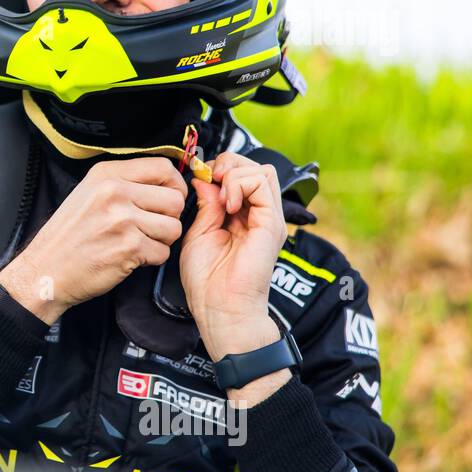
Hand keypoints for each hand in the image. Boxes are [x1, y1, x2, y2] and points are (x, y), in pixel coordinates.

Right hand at [0, 157, 187, 324]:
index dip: (175, 184)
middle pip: (175, 199)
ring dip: (162, 240)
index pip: (163, 167)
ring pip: (174, 227)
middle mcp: (115, 192)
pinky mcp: (129, 247)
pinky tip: (130, 257)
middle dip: (170, 217)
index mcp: (106, 175)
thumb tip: (165, 181)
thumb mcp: (88, 193)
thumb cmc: (67, 237)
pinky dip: (151, 259)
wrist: (46, 270)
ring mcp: (123, 220)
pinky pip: (163, 252)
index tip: (171, 196)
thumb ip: (123, 182)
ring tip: (139, 242)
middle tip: (152, 226)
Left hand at [180, 152, 287, 361]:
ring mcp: (268, 218)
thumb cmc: (207, 280)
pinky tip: (227, 205)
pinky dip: (240, 185)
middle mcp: (258, 215)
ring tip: (220, 199)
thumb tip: (203, 178)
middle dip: (227, 165)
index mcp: (241, 216)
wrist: (219, 307)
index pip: (239, 174)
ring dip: (234, 174)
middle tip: (210, 182)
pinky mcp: (272, 223)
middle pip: (254, 166)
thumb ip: (206, 204)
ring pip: (262, 170)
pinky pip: (262, 183)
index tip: (199, 181)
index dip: (218, 169)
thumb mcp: (199, 232)